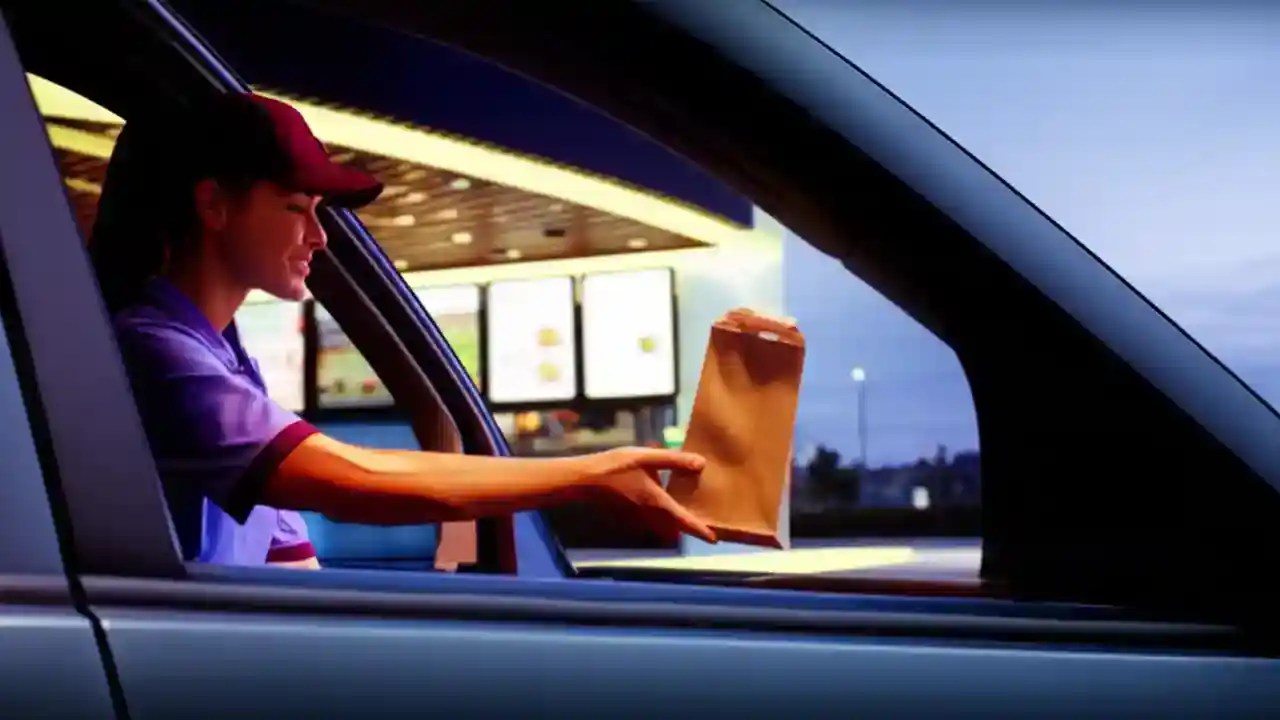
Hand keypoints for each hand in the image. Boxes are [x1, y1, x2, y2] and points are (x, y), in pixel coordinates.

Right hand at [578, 447, 716, 543]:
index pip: (683, 520)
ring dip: (676, 526)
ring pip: (663, 526)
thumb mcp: (646, 457)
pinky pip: (652, 521)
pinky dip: (663, 520)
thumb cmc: (615, 466)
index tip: (715, 539)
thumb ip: (673, 460)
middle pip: (675, 528)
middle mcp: (650, 513)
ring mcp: (638, 516)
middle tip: (707, 528)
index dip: (700, 530)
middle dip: (690, 530)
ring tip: (689, 518)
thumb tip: (701, 464)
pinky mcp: (630, 513)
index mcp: (657, 501)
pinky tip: (665, 507)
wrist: (585, 479)